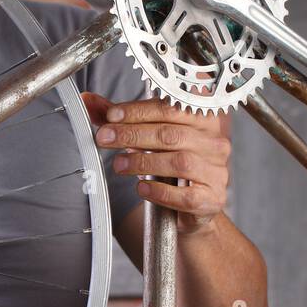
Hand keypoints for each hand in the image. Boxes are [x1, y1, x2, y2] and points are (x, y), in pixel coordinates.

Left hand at [83, 92, 231, 234]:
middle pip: (170, 134)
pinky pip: (186, 195)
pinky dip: (160, 192)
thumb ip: (122, 120)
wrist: (195, 205)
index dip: (138, 110)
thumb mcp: (148, 137)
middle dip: (132, 134)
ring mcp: (216, 171)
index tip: (111, 115)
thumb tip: (89, 102)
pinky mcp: (211, 199)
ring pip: (178, 162)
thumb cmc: (172, 165)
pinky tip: (141, 188)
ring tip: (118, 164)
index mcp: (204, 118)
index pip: (170, 108)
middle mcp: (214, 142)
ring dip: (142, 162)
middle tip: (104, 138)